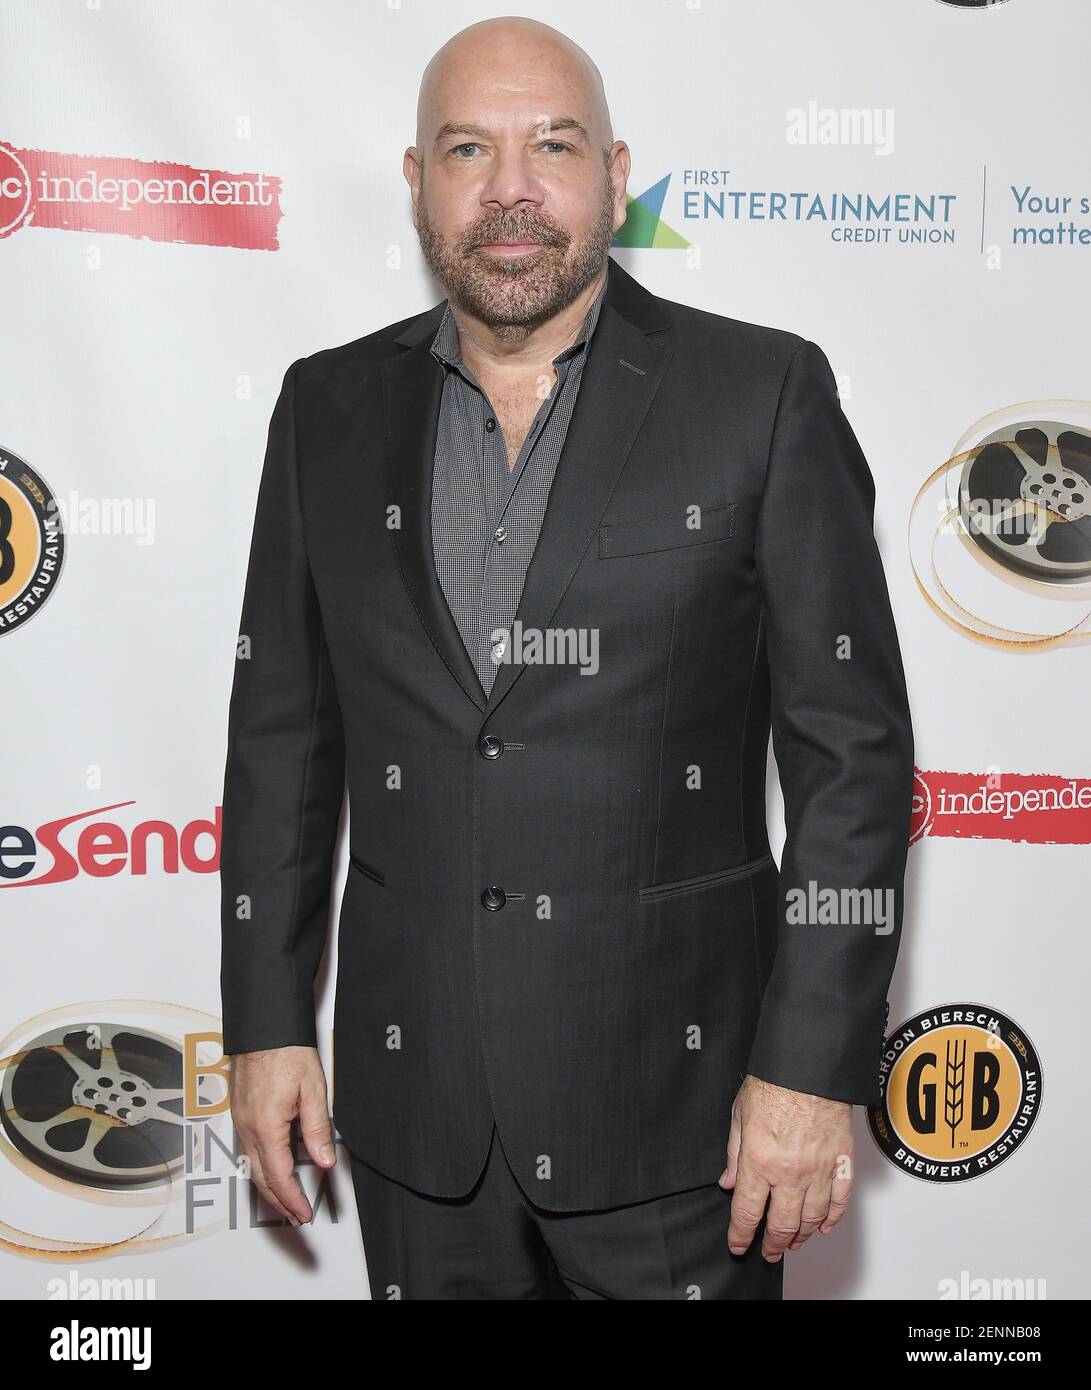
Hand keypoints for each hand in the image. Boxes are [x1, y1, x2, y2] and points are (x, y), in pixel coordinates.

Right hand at [229, 1045, 335, 1225]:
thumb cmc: (286, 1051)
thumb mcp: (312, 1090)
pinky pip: (248, 1148)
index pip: (279, 1177)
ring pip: (252, 1165)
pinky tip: (274, 1167)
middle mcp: (247, 1128)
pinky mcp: (240, 1112)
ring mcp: (240, 1121)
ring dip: (269, 1186)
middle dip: (279, 1202)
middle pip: (261, 1178)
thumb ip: (317, 1129)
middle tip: (296, 1216)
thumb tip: (324, 1161)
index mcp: (266, 1126)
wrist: (263, 1027)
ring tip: (287, 1198)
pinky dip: (261, 1166)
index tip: (303, 1214)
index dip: (292, 1200)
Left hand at [719, 1074, 852, 1262]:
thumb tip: (729, 1182)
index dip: (741, 1235)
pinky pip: (839, 1201)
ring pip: (812, 1219)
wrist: (810, 1065)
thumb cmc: (774, 1082)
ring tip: (793, 1243)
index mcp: (760, 1161)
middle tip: (768, 1252)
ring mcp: (819, 1170)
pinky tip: (824, 1226)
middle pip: (782, 1224)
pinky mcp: (841, 1163)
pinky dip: (832, 1219)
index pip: (747, 1212)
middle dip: (772, 1243)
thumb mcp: (740, 1115)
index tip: (738, 1245)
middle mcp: (790, 1172)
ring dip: (801, 1236)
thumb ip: (734, 1154)